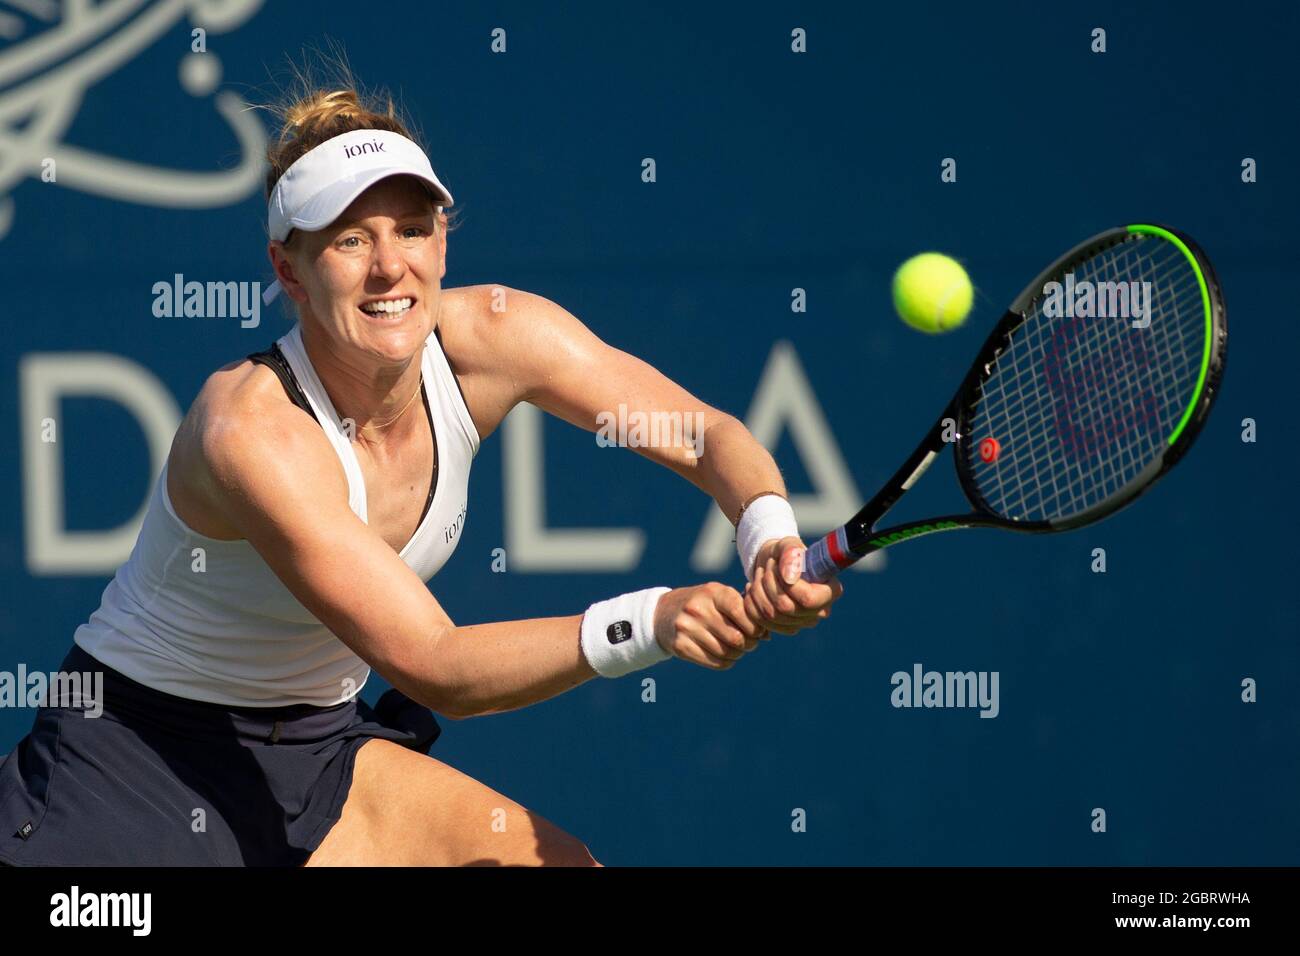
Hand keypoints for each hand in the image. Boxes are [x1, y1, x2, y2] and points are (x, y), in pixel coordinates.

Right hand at [654, 582, 768, 669]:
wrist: (664, 613)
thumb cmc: (704, 605)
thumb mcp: (720, 598)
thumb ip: (744, 610)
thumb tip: (768, 635)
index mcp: (712, 592)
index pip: (742, 612)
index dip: (755, 626)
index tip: (758, 631)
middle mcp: (698, 608)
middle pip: (737, 638)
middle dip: (749, 644)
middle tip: (749, 643)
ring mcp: (687, 627)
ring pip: (727, 652)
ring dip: (738, 654)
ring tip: (737, 649)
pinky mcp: (680, 646)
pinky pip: (715, 662)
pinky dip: (726, 662)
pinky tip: (725, 655)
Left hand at [742, 536, 843, 635]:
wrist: (774, 563)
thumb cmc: (786, 552)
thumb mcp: (788, 545)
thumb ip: (791, 555)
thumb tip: (789, 578)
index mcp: (830, 591)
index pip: (809, 600)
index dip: (788, 585)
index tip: (777, 565)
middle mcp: (820, 611)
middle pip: (786, 608)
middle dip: (769, 584)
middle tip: (766, 567)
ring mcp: (803, 622)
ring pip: (771, 616)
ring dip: (758, 591)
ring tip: (759, 574)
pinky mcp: (785, 628)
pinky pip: (762, 623)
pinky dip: (751, 603)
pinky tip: (752, 588)